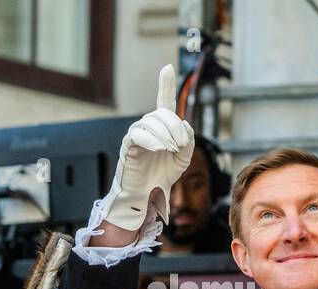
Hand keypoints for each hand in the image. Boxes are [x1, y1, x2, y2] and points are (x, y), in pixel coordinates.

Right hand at [99, 64, 194, 230]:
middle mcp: (148, 126)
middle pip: (163, 114)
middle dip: (176, 127)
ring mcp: (137, 134)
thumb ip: (188, 141)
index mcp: (162, 127)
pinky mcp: (129, 145)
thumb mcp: (183, 158)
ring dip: (166, 135)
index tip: (168, 67)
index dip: (165, 85)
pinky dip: (152, 140)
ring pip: (152, 123)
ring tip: (172, 149)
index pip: (163, 102)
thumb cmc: (163, 174)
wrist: (147, 193)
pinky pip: (138, 135)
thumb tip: (186, 124)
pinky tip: (159, 148)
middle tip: (181, 145)